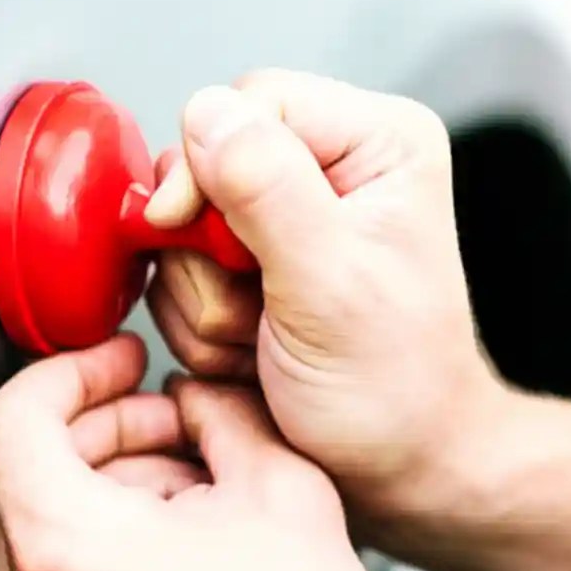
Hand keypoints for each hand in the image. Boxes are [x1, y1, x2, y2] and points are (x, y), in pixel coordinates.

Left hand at [0, 335, 386, 570]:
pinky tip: (172, 539)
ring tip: (189, 488)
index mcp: (62, 546)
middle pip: (26, 465)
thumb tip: (198, 396)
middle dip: (104, 425)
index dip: (71, 369)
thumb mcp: (283, 498)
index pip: (13, 415)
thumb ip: (226, 415)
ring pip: (38, 516)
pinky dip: (99, 534)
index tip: (114, 362)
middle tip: (169, 420)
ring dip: (106, 478)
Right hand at [144, 69, 505, 513]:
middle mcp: (330, 168)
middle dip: (208, 253)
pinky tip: (249, 349)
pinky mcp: (248, 264)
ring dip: (203, 298)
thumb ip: (267, 192)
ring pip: (182, 227)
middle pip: (204, 165)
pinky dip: (196, 322)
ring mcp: (284, 219)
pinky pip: (175, 272)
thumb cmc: (393, 389)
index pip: (251, 102)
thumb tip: (205, 116)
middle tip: (260, 310)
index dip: (204, 164)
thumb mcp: (329, 284)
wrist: (395, 467)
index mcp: (375, 144)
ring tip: (262, 339)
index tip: (184, 228)